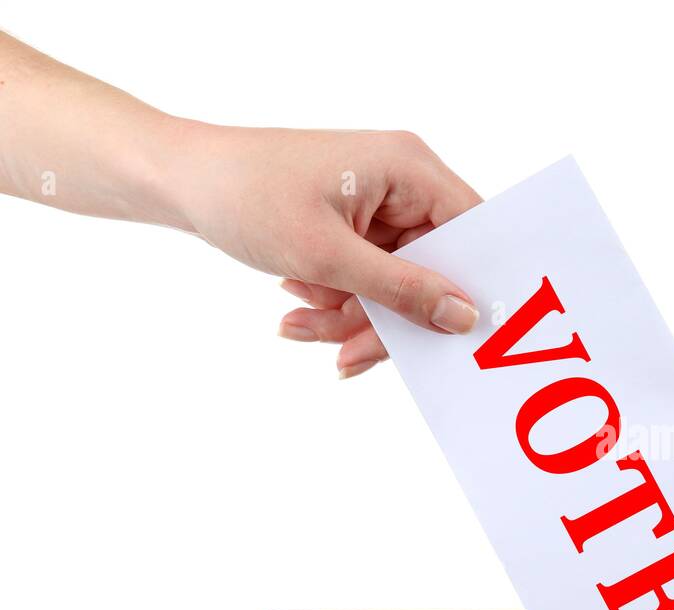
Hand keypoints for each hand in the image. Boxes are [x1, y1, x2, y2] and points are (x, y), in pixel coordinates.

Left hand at [175, 122, 481, 377]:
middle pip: (430, 269)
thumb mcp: (326, 254)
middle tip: (346, 353)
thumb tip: (463, 317)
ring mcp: (379, 205)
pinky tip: (297, 307)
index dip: (467, 284)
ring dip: (351, 315)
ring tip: (300, 324)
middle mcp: (403, 182)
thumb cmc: (245, 195)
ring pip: (395, 284)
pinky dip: (337, 301)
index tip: (456, 336)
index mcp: (408, 168)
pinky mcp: (356, 225)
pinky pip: (369, 279)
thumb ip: (402, 290)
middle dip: (385, 315)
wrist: (178, 180)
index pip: (471, 231)